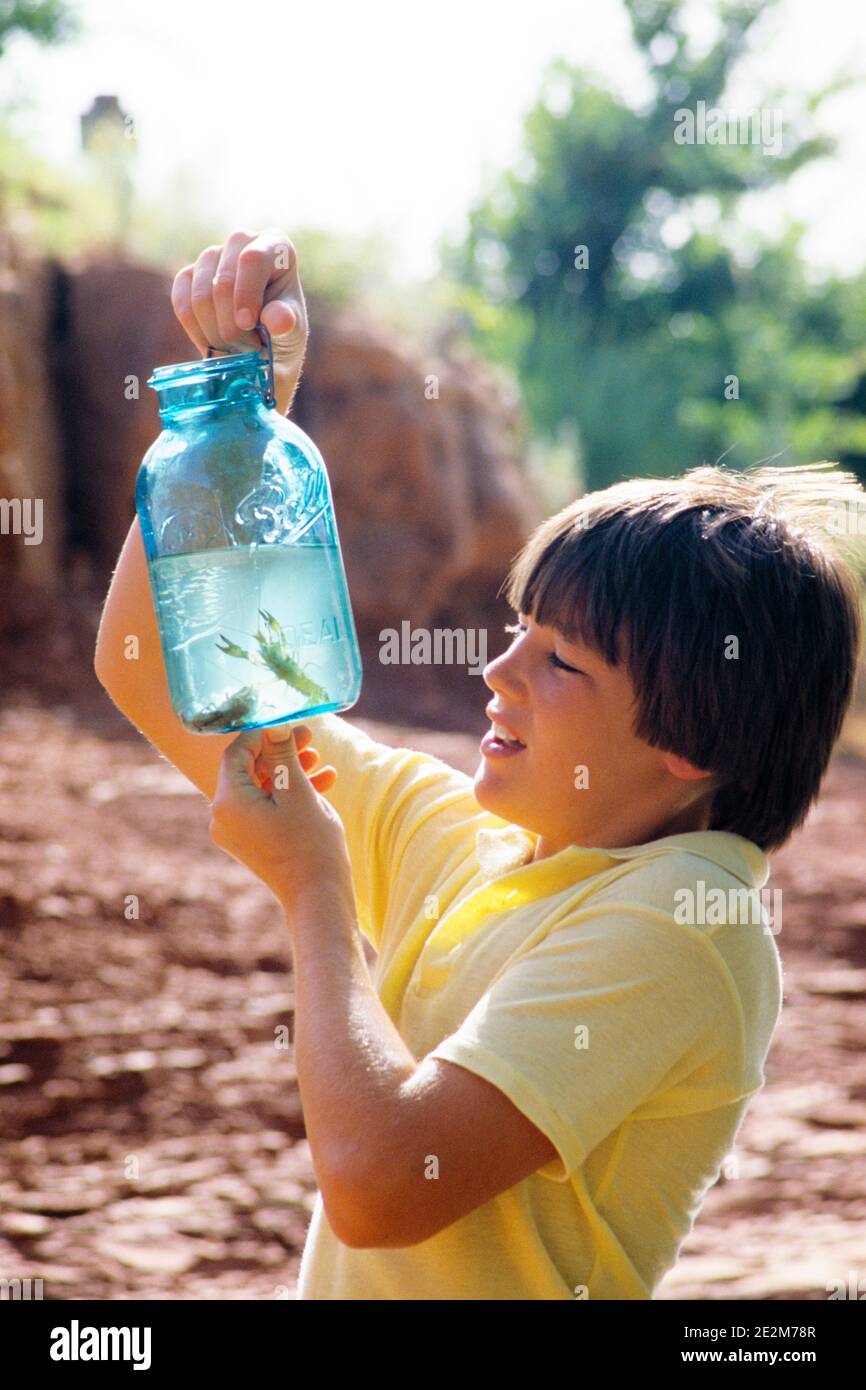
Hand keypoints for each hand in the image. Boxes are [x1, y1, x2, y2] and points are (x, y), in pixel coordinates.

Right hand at [171, 227, 308, 415]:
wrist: (260, 347)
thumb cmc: (282, 334)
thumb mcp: (293, 333)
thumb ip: (288, 324)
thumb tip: (279, 320)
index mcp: (276, 246)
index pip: (252, 259)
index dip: (246, 294)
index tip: (248, 325)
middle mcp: (242, 242)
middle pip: (223, 280)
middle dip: (230, 323)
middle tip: (245, 346)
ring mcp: (212, 256)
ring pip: (200, 294)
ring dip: (215, 331)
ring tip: (234, 347)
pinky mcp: (188, 275)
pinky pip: (180, 300)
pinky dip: (195, 329)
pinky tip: (212, 341)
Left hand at [208, 722, 351, 913]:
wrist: (317, 896)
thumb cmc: (310, 844)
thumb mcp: (298, 791)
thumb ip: (283, 754)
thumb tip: (275, 725)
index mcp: (227, 802)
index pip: (237, 752)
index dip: (263, 734)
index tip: (289, 724)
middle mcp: (223, 816)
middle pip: (249, 769)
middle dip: (280, 752)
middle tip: (309, 737)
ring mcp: (235, 831)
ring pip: (260, 787)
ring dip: (289, 771)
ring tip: (320, 760)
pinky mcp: (250, 841)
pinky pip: (265, 807)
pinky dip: (288, 794)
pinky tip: (322, 783)